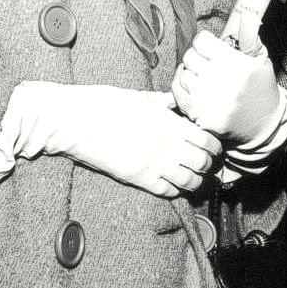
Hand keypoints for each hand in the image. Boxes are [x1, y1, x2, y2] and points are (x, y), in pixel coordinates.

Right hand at [0, 82, 221, 197]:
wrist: (72, 121)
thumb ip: (160, 102)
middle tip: (202, 161)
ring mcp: (153, 162)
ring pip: (191, 181)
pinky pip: (168, 191)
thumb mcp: (136, 97)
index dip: (214, 144)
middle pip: (205, 162)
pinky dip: (175, 189)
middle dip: (208, 163)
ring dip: (194, 179)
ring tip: (188, 174)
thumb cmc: (101, 103)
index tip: (208, 143)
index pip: (208, 139)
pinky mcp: (137, 178)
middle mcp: (166, 142)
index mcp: (168, 120)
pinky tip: (170, 182)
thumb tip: (174, 102)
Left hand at [172, 29, 281, 145]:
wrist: (262, 123)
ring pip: (183, 73)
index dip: (205, 42)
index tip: (211, 47)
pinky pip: (177, 92)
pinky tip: (193, 87)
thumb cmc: (261, 87)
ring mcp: (206, 100)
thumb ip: (250, 36)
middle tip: (208, 62)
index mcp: (232, 63)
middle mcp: (218, 81)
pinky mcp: (198, 115)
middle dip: (198, 56)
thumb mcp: (260, 59)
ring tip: (203, 76)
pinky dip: (182, 86)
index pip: (201, 41)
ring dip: (190, 73)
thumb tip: (246, 16)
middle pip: (190, 56)